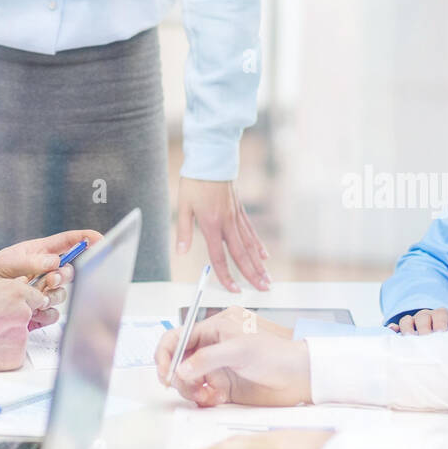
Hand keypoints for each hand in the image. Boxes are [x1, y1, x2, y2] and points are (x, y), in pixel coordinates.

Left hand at [0, 228, 103, 310]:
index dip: (84, 240)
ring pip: (62, 294)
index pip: (66, 243)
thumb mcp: (5, 262)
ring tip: (33, 296)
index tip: (99, 239)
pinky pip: (54, 314)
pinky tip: (32, 311)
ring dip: (53, 295)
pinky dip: (46, 313)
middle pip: (69, 270)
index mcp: (37, 253)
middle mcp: (43, 273)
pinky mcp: (39, 312)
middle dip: (64, 275)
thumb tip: (54, 261)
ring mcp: (42, 293)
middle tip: (50, 280)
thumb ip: (30, 260)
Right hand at [0, 274, 51, 371]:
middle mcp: (22, 312)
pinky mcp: (15, 356)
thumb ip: (5, 286)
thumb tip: (20, 290)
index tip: (9, 309)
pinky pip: (15, 355)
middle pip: (28, 317)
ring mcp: (20, 335)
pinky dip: (4, 355)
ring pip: (21, 336)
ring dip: (9, 337)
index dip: (20, 304)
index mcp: (15, 292)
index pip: (35, 298)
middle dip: (13, 320)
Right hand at [155, 313, 311, 407]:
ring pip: (188, 380)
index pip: (178, 337)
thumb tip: (181, 368)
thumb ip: (207, 358)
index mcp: (214, 328)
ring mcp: (216, 368)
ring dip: (190, 390)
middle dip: (178, 376)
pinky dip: (203, 399)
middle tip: (188, 388)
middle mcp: (212, 347)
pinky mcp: (223, 386)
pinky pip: (201, 394)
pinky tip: (215, 399)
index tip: (165, 373)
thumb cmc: (276, 354)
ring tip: (206, 396)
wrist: (299, 377)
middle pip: (178, 361)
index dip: (166, 354)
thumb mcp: (239, 350)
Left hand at [175, 177, 269, 292]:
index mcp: (211, 224)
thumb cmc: (195, 181)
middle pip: (241, 254)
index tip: (234, 289)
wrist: (211, 159)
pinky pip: (251, 231)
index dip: (227, 276)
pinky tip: (264, 254)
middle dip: (253, 274)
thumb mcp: (183, 206)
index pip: (219, 257)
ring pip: (250, 244)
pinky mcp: (240, 209)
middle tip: (263, 288)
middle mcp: (227, 222)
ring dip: (259, 263)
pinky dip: (258, 244)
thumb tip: (180, 251)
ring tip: (268, 278)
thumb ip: (182, 231)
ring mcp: (236, 216)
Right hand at [388, 308, 447, 334]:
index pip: (440, 315)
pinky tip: (391, 332)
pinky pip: (396, 326)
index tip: (441, 335)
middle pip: (422, 318)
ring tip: (409, 340)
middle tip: (425, 341)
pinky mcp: (403, 328)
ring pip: (406, 320)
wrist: (440, 327)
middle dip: (424, 330)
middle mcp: (426, 315)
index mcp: (441, 314)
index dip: (440, 324)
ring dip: (407, 329)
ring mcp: (413, 320)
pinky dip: (393, 328)